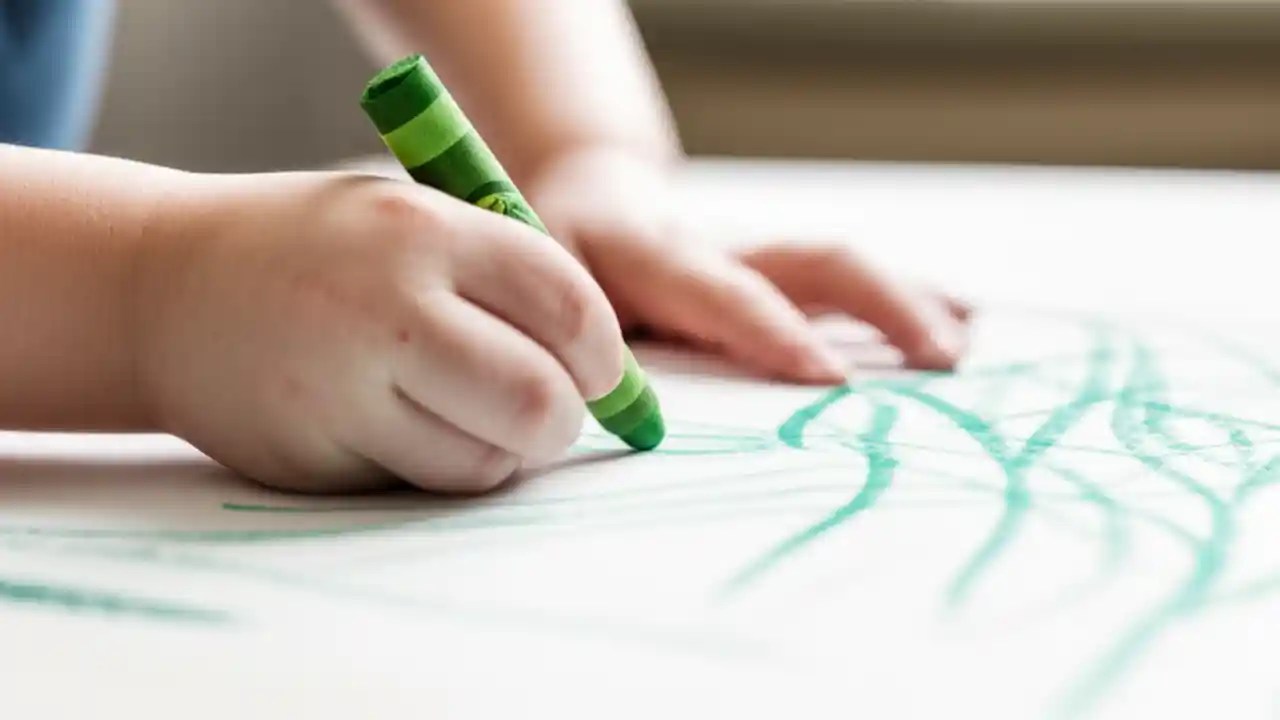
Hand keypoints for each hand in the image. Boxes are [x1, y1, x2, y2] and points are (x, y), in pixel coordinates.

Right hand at [133, 172, 626, 493]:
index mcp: (427, 229)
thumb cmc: (317, 251)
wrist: (163, 285)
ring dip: (501, 452)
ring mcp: (346, 385)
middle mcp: (390, 305)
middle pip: (540, 400)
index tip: (597, 373)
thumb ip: (503, 279)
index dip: (603, 355)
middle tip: (549, 415)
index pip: (569, 306)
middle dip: (564, 421)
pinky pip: (422, 482)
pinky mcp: (314, 452)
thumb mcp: (408, 220)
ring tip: (466, 416)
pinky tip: (406, 430)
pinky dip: (440, 467)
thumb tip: (609, 374)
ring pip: (485, 459)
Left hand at [524, 149, 969, 383]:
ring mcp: (762, 257)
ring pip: (841, 269)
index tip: (827, 376)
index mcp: (658, 255)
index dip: (774, 331)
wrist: (593, 204)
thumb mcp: (548, 290)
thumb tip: (619, 417)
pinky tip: (962, 321)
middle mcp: (724, 250)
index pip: (725, 292)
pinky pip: (847, 282)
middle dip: (880, 307)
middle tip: (936, 361)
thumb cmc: (565, 260)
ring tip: (962, 349)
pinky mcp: (781, 270)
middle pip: (813, 262)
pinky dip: (908, 300)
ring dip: (908, 304)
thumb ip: (582, 344)